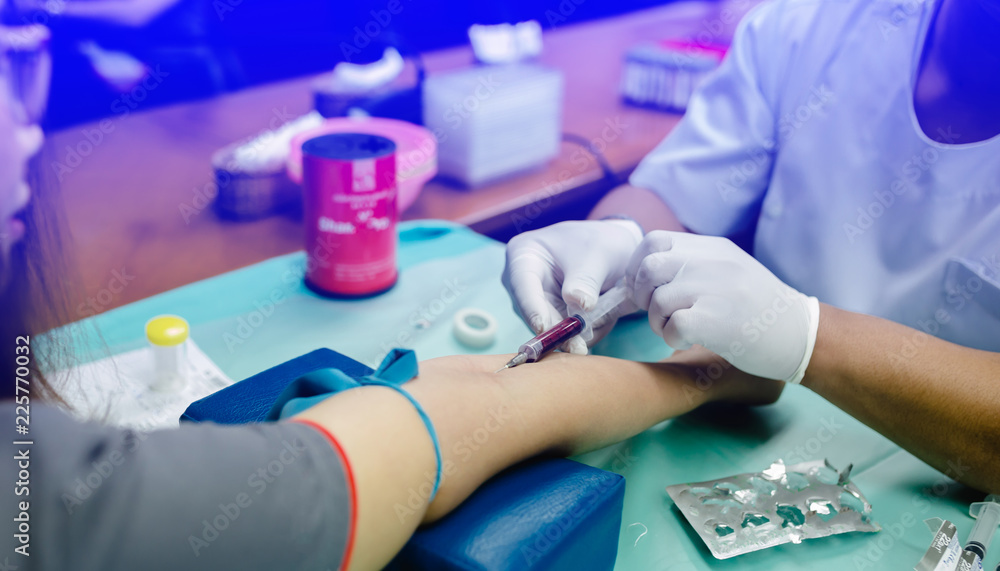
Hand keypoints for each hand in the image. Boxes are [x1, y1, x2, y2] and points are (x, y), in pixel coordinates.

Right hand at [503, 220, 642, 353]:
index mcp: (523, 254)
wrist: (615, 252)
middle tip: (577, 347)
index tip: (543, 327)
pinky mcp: (551, 319)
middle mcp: (521, 282)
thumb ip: (586, 280)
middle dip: (556, 331)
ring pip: (548, 329)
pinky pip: (562, 334)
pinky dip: (581, 334)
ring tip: (596, 329)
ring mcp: (535, 303)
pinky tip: (600, 323)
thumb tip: (580, 305)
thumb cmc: (600, 243)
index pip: (522, 283)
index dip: (532, 307)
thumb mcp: (598, 256)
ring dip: (572, 335)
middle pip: (533, 312)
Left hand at [626, 231, 819, 382]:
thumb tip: (641, 273)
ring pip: (657, 298)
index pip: (654, 240)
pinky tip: (687, 341)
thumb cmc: (759, 309)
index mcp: (714, 248)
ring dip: (657, 321)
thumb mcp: (729, 270)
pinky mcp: (718, 319)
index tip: (646, 289)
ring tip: (675, 330)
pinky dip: (671, 338)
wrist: (803, 335)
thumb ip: (692, 264)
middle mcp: (714, 262)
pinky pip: (672, 325)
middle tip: (658, 313)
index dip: (638, 266)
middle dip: (642, 295)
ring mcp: (717, 289)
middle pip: (649, 268)